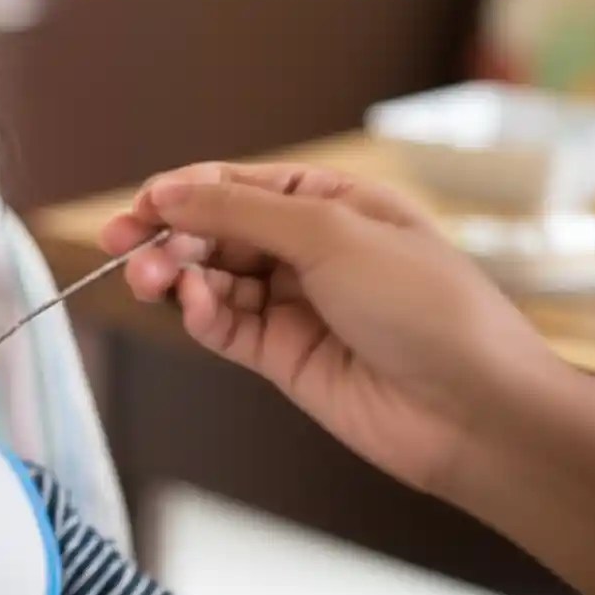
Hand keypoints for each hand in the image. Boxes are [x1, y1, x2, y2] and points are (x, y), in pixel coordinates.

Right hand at [100, 162, 564, 491]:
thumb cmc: (424, 306)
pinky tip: (193, 305)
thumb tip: (170, 191)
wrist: (469, 409)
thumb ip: (241, 212)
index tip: (139, 207)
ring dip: (177, 276)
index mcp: (331, 202)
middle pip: (216, 232)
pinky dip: (202, 313)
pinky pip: (225, 326)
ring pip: (212, 280)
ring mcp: (295, 305)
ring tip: (151, 281)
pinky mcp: (283, 355)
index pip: (238, 186)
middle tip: (125, 248)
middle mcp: (310, 249)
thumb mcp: (330, 233)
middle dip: (170, 236)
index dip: (183, 192)